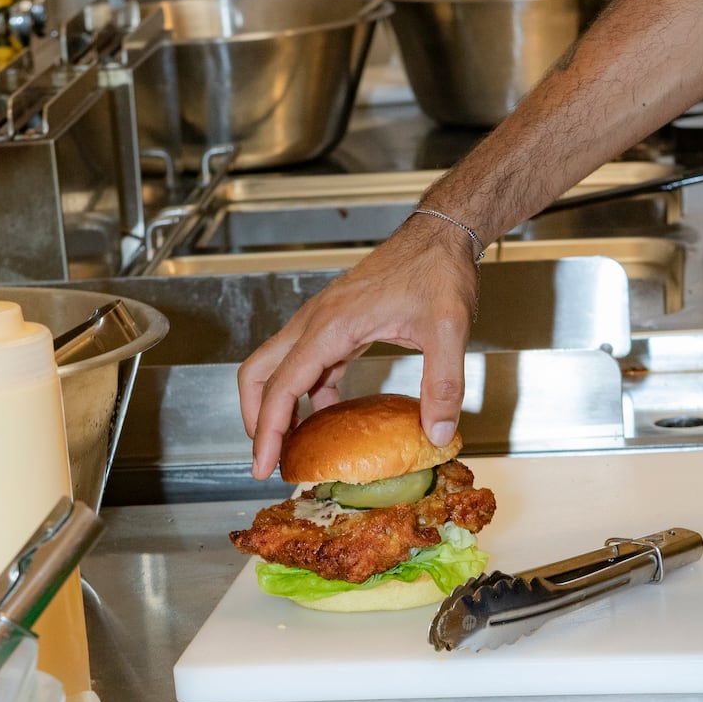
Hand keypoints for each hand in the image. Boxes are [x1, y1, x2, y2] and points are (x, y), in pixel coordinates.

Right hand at [238, 222, 478, 477]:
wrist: (439, 235)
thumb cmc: (438, 271)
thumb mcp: (448, 330)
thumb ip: (442, 384)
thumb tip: (437, 432)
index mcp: (331, 326)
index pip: (281, 386)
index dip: (267, 431)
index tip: (261, 465)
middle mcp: (316, 322)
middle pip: (258, 373)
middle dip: (253, 419)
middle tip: (267, 458)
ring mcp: (323, 321)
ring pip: (278, 367)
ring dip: (277, 406)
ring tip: (291, 445)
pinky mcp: (337, 322)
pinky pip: (307, 362)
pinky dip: (307, 392)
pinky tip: (327, 413)